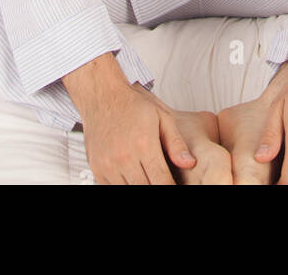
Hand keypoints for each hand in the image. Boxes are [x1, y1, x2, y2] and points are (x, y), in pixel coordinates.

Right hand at [80, 80, 197, 184]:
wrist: (103, 96)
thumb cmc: (133, 105)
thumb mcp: (162, 117)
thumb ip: (176, 142)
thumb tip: (190, 163)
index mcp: (144, 144)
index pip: (162, 182)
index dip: (171, 187)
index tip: (175, 184)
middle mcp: (124, 157)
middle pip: (146, 189)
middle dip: (157, 187)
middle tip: (162, 179)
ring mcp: (108, 165)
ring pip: (129, 191)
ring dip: (141, 186)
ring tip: (149, 177)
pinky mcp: (97, 169)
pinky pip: (113, 189)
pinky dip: (124, 185)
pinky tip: (133, 177)